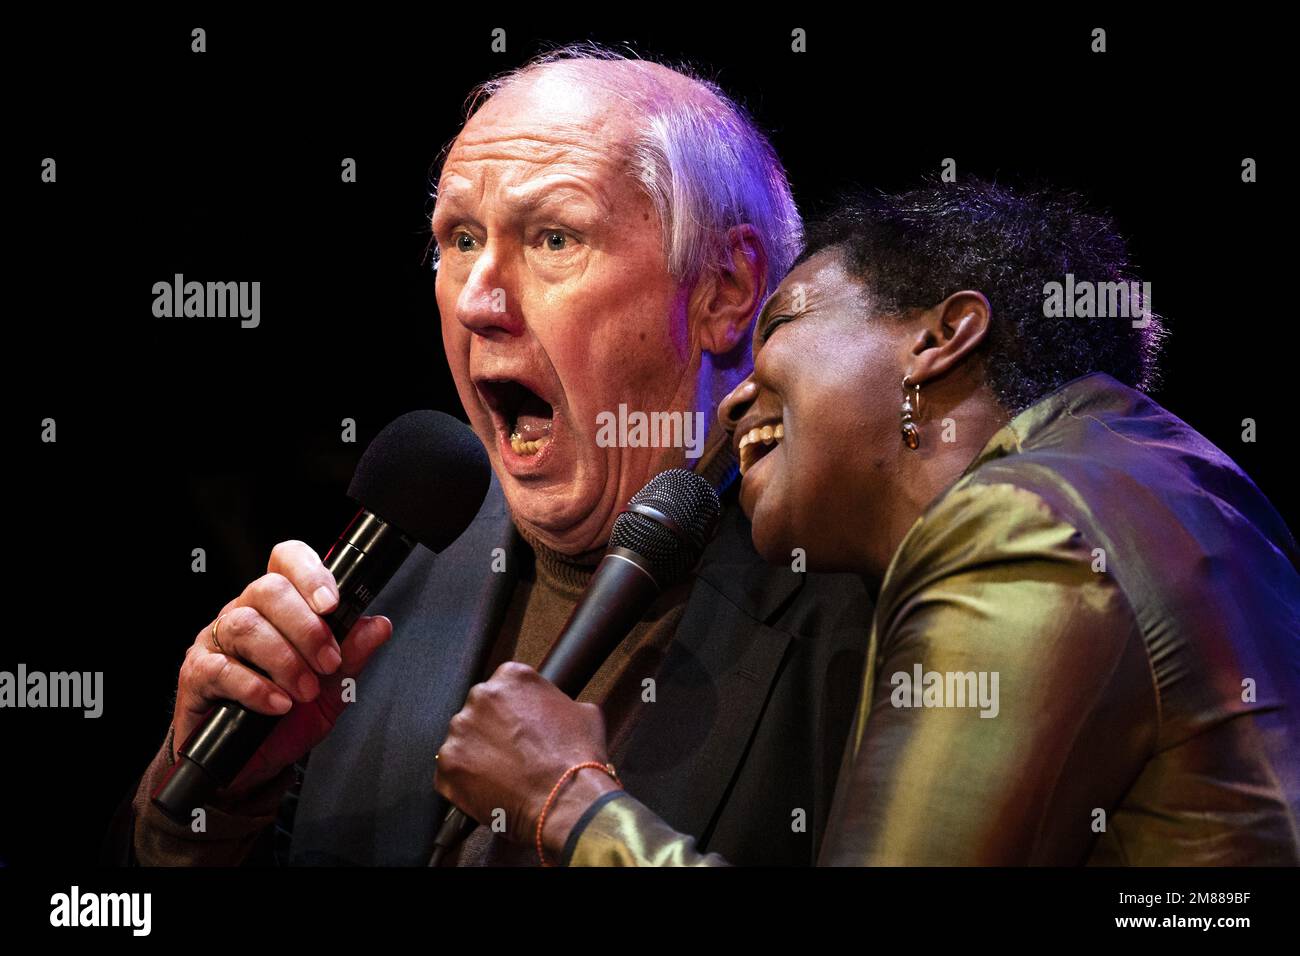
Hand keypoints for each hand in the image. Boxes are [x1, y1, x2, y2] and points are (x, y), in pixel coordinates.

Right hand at [170, 540, 393, 794]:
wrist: (250, 765)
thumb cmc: (288, 717)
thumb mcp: (332, 687)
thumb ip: (353, 654)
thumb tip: (380, 625)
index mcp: (278, 605)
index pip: (287, 560)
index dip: (310, 573)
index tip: (332, 604)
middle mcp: (244, 612)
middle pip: (268, 590)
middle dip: (307, 628)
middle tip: (329, 663)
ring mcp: (216, 641)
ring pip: (245, 625)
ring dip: (285, 660)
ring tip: (305, 691)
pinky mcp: (197, 674)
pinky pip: (222, 669)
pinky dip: (257, 688)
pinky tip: (278, 704)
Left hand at [434, 662, 621, 855]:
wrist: (566, 799)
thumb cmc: (576, 757)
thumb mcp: (583, 712)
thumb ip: (557, 702)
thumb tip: (555, 709)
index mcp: (512, 677)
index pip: (504, 687)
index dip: (514, 710)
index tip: (520, 726)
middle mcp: (481, 696)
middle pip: (480, 710)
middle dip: (492, 729)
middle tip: (512, 752)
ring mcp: (461, 730)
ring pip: (464, 739)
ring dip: (478, 753)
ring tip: (502, 773)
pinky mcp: (449, 763)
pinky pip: (452, 769)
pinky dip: (465, 780)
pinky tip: (489, 788)